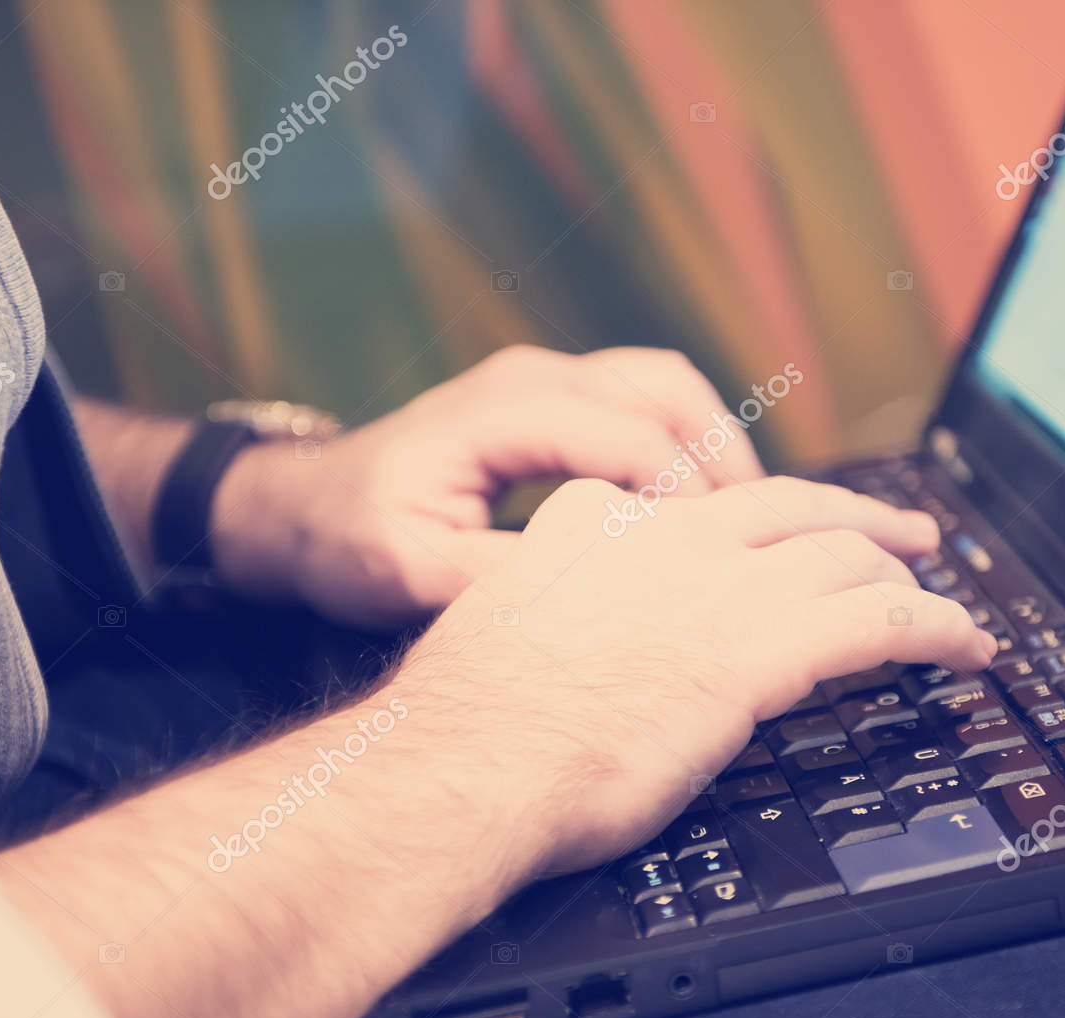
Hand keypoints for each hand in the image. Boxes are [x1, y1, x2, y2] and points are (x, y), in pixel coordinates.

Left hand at [210, 345, 766, 625]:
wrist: (305, 507)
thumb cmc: (351, 537)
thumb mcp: (411, 572)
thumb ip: (500, 576)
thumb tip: (591, 591)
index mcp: (501, 414)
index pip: (626, 434)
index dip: (682, 492)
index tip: (714, 555)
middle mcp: (532, 380)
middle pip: (665, 389)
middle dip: (721, 457)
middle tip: (758, 532)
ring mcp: (544, 383)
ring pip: (664, 386)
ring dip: (712, 443)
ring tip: (744, 520)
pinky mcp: (553, 403)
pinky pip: (643, 404)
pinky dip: (685, 445)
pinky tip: (700, 510)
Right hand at [397, 476, 996, 877]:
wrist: (463, 762)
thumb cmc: (467, 722)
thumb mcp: (509, 626)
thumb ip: (565, 611)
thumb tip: (591, 641)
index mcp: (597, 519)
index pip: (705, 505)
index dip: (764, 521)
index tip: (785, 537)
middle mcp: (666, 537)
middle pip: (795, 506)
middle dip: (863, 518)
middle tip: (907, 534)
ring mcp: (717, 587)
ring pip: (846, 556)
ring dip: (905, 578)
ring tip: (940, 603)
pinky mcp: (759, 650)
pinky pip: (878, 623)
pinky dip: (935, 629)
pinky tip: (964, 646)